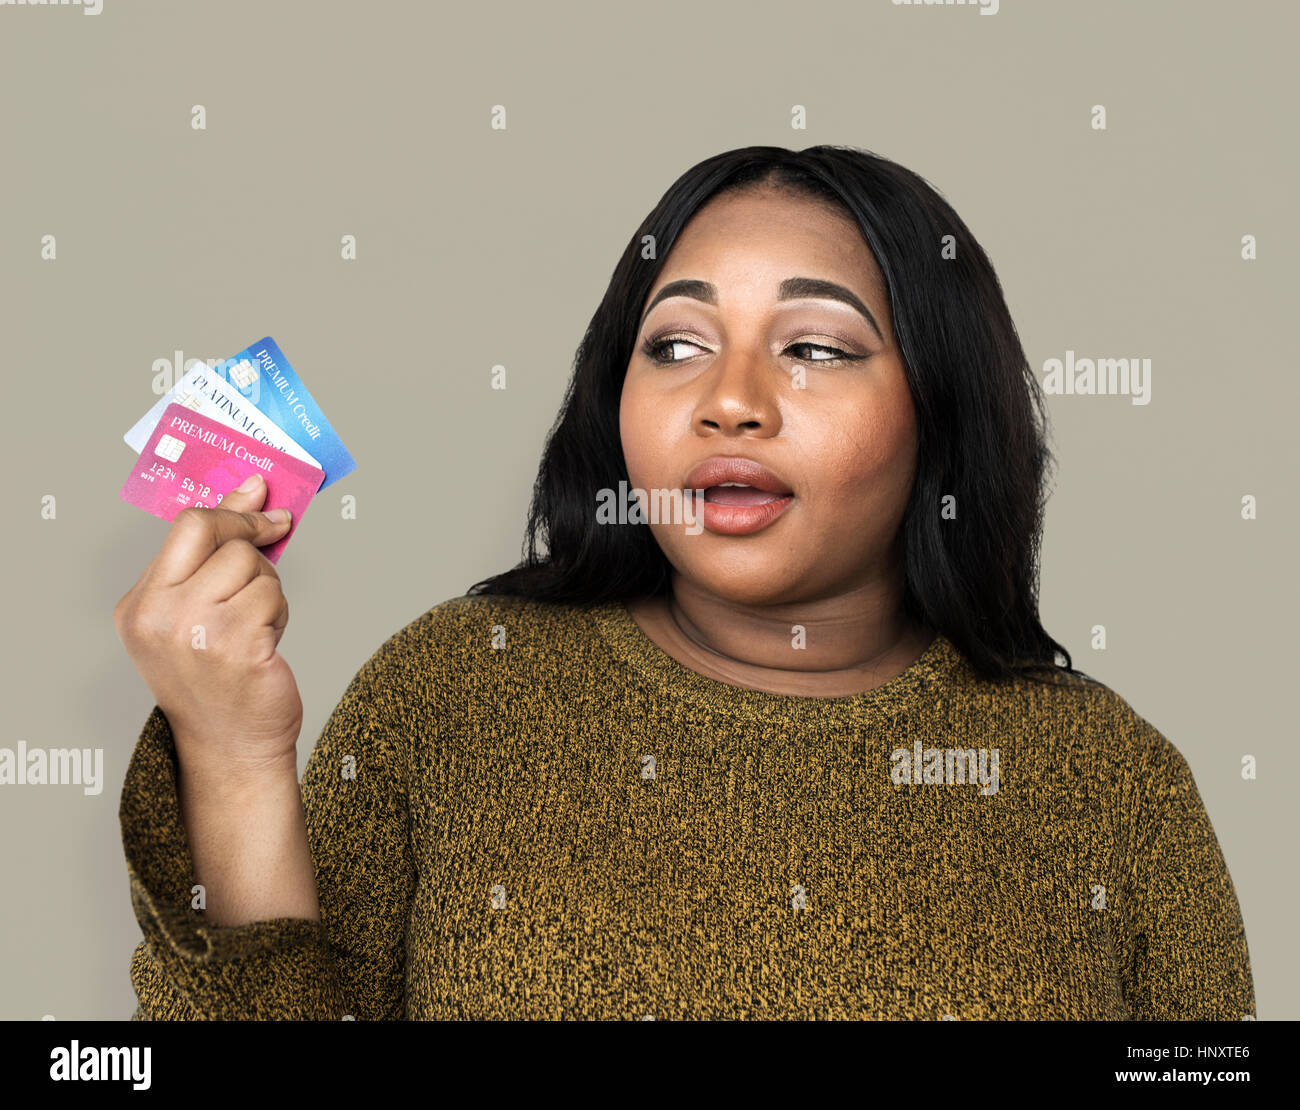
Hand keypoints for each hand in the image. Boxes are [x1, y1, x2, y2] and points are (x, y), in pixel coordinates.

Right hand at [113, 473, 303, 775]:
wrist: (231, 745)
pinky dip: (279, 613)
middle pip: (219, 534)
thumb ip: (214, 553)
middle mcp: (159, 616)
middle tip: (276, 534)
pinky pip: (272, 596)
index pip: (186, 525)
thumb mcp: (196, 612)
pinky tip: (266, 642)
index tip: (263, 500)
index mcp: (140, 604)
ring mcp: (196, 631)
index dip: (232, 508)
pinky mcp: (237, 646)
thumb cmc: (218, 678)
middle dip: (253, 534)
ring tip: (256, 624)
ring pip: (252, 565)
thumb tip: (251, 488)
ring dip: (268, 588)